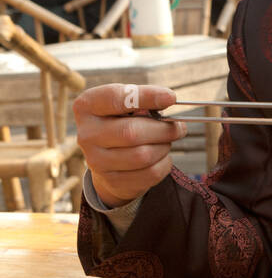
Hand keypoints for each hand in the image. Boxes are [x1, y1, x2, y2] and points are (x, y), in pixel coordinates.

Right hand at [73, 84, 187, 206]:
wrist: (107, 158)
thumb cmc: (121, 123)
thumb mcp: (125, 105)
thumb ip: (142, 100)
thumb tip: (166, 99)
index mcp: (87, 106)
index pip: (116, 98)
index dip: (146, 96)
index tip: (170, 97)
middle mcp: (86, 134)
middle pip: (132, 132)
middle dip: (163, 129)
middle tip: (178, 127)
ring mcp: (96, 161)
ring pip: (143, 155)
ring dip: (164, 147)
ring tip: (165, 142)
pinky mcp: (112, 181)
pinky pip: (150, 173)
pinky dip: (164, 163)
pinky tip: (160, 157)